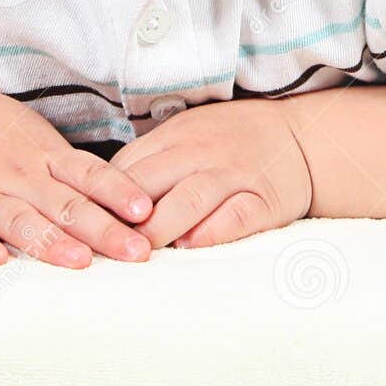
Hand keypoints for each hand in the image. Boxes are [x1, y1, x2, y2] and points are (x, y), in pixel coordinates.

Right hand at [0, 90, 154, 269]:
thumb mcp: (42, 141)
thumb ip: (76, 172)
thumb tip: (129, 203)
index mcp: (47, 157)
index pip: (90, 176)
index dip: (119, 193)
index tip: (145, 212)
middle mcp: (19, 174)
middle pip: (65, 204)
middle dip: (102, 230)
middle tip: (134, 252)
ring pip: (20, 219)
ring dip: (50, 241)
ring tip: (79, 261)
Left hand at [108, 97, 312, 249]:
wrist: (302, 138)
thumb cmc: (231, 140)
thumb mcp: (187, 134)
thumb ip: (150, 160)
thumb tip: (101, 197)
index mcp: (176, 135)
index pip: (126, 167)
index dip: (101, 199)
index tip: (83, 224)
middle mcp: (201, 152)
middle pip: (151, 183)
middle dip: (122, 216)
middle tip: (102, 246)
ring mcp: (233, 174)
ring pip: (189, 199)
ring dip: (162, 226)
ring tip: (142, 251)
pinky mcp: (264, 199)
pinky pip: (235, 216)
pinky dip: (212, 231)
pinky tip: (191, 245)